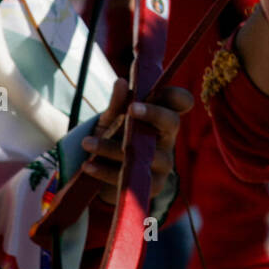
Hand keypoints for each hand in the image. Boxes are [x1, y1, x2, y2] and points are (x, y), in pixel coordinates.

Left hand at [81, 79, 192, 206]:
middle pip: (172, 122)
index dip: (176, 95)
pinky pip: (131, 177)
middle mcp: (167, 138)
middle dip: (153, 113)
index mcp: (161, 116)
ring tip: (87, 143)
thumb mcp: (112, 119)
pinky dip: (106, 171)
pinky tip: (88, 166)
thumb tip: (121, 82)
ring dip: (112, 147)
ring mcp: (163, 163)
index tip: (156, 90)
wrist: (103, 173)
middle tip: (131, 109)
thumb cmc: (113, 138)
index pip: (181, 102)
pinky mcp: (153, 186)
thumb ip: (117, 103)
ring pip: (144, 153)